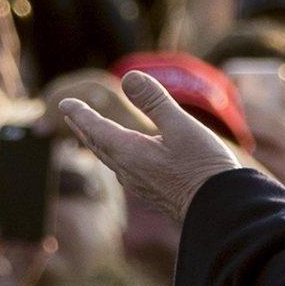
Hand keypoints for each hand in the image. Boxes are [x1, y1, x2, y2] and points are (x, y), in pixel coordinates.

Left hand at [60, 72, 243, 231]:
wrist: (219, 207)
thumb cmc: (203, 165)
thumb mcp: (181, 126)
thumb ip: (155, 101)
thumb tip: (129, 77)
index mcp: (129, 152)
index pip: (96, 128)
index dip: (80, 114)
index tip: (64, 103)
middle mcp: (128, 171)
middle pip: (98, 145)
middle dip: (84, 128)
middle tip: (70, 114)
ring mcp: (139, 186)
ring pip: (110, 160)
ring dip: (98, 143)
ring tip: (94, 134)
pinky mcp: (153, 194)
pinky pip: (125, 171)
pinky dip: (116, 156)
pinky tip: (127, 160)